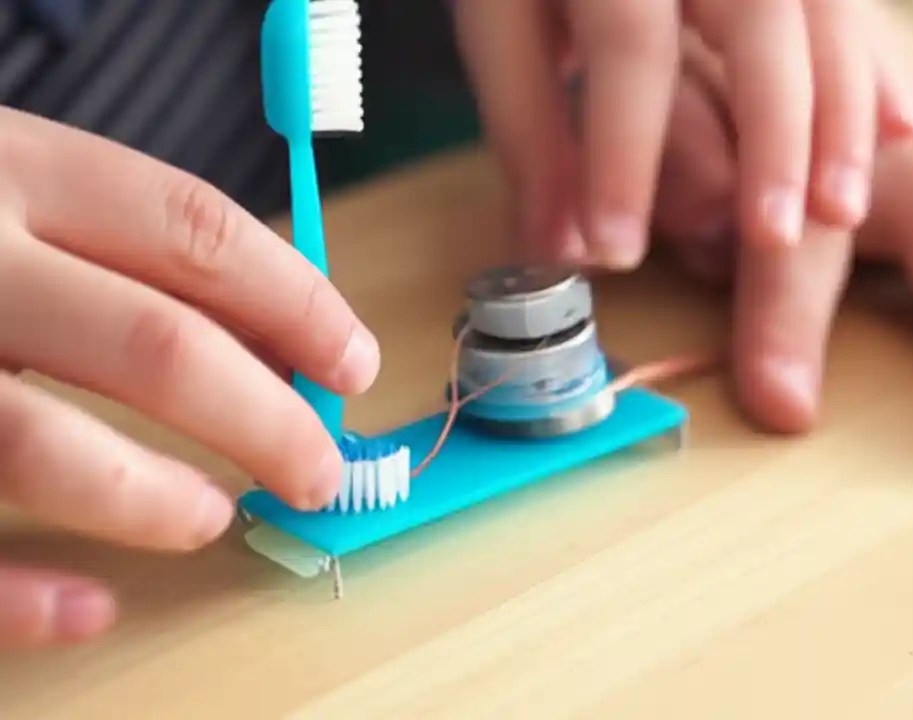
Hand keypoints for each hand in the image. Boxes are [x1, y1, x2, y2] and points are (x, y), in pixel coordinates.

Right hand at [0, 108, 377, 647]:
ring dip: (150, 501)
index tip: (353, 362)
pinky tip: (90, 607)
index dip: (297, 305)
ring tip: (210, 518)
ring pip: (38, 447)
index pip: (196, 232)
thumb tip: (273, 338)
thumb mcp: (2, 181)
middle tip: (319, 469)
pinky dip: (17, 595)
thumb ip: (109, 243)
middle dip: (265, 422)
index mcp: (10, 167)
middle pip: (153, 346)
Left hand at [454, 0, 912, 269]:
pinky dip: (879, 70)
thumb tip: (560, 250)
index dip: (623, 153)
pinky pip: (857, 4)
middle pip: (761, 26)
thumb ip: (531, 131)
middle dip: (772, 138)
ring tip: (840, 212)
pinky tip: (905, 130)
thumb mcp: (504, 21)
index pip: (629, 48)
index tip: (616, 250)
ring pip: (828, 17)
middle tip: (771, 236)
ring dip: (842, 119)